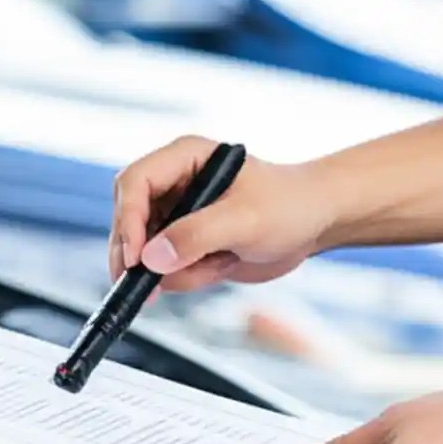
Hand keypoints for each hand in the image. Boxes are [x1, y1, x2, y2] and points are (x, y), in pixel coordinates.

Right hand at [110, 136, 339, 292]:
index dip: (128, 220)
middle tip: (145, 285)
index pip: (134, 183)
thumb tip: (152, 258)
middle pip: (126, 219)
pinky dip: (185, 277)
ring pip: (142, 250)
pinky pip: (162, 268)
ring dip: (171, 269)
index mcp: (183, 158)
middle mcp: (172, 184)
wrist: (316, 224)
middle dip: (137, 254)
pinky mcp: (181, 242)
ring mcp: (174, 215)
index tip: (136, 258)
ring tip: (214, 265)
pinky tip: (218, 267)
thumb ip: (197, 235)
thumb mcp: (246, 219)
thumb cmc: (291, 205)